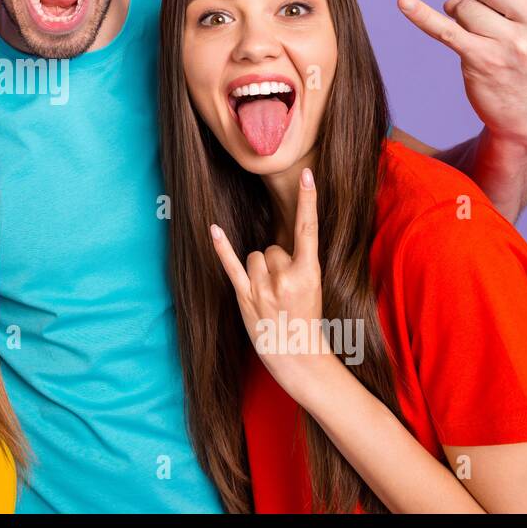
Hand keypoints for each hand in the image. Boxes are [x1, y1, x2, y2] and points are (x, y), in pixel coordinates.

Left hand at [210, 167, 327, 390]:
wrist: (297, 354)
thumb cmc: (305, 318)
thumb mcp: (313, 287)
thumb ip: (298, 264)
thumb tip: (277, 247)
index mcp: (309, 272)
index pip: (308, 229)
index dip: (308, 200)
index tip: (306, 174)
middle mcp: (287, 276)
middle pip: (273, 247)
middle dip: (276, 264)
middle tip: (284, 292)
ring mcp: (265, 287)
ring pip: (254, 256)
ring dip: (259, 272)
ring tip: (270, 296)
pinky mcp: (246, 295)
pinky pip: (231, 265)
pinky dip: (222, 248)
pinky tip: (213, 229)